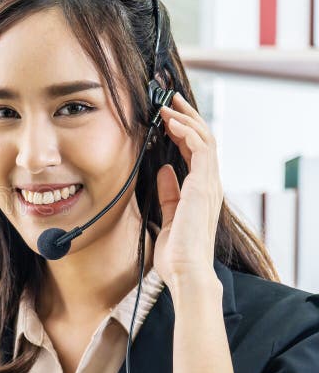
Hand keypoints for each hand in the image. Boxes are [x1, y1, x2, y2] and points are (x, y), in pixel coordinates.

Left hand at [152, 92, 223, 293]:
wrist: (186, 272)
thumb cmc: (177, 252)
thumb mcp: (169, 216)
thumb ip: (169, 194)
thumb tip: (164, 171)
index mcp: (201, 190)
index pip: (196, 152)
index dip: (183, 131)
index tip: (167, 117)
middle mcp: (209, 184)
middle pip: (204, 139)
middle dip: (187, 117)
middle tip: (170, 99)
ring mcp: (209, 184)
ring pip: (205, 139)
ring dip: (185, 119)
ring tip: (168, 105)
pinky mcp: (204, 186)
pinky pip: (200, 150)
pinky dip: (186, 133)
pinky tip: (171, 123)